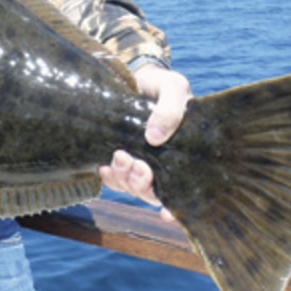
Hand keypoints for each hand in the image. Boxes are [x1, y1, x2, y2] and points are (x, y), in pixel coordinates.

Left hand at [98, 64, 192, 220]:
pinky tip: (105, 165)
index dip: (177, 208)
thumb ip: (170, 110)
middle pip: (154, 193)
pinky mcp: (121, 157)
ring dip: (125, 179)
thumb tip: (154, 139)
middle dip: (142, 186)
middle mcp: (164, 165)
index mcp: (185, 155)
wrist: (135, 76)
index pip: (185, 190)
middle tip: (135, 164)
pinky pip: (115, 178)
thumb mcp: (173, 88)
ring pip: (133, 188)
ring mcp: (141, 162)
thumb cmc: (161, 84)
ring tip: (119, 156)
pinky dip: (110, 176)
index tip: (167, 214)